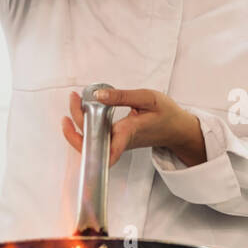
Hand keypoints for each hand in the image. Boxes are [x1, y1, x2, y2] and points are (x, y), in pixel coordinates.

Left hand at [62, 88, 206, 168]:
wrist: (176, 129)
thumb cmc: (166, 114)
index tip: (71, 124)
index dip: (87, 147)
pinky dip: (86, 122)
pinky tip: (85, 107)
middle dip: (73, 123)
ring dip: (77, 122)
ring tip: (76, 99)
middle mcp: (120, 141)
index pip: (107, 151)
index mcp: (128, 132)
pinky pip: (96, 135)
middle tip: (74, 97)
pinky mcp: (116, 139)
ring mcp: (117, 142)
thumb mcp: (147, 98)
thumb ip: (122, 96)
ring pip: (90, 140)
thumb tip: (98, 96)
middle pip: (89, 142)